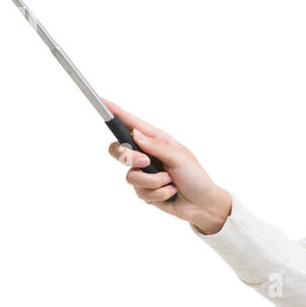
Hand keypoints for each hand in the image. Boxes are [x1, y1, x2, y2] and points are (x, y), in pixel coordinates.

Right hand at [103, 98, 230, 231]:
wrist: (202, 205)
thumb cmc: (195, 177)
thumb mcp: (180, 158)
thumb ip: (156, 147)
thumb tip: (135, 134)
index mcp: (156, 140)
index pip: (132, 124)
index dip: (116, 113)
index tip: (103, 102)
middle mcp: (147, 155)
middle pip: (118, 150)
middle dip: (129, 157)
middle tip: (145, 162)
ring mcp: (144, 173)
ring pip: (131, 176)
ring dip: (154, 182)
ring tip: (170, 182)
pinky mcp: (144, 191)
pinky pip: (141, 192)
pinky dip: (159, 194)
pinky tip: (171, 193)